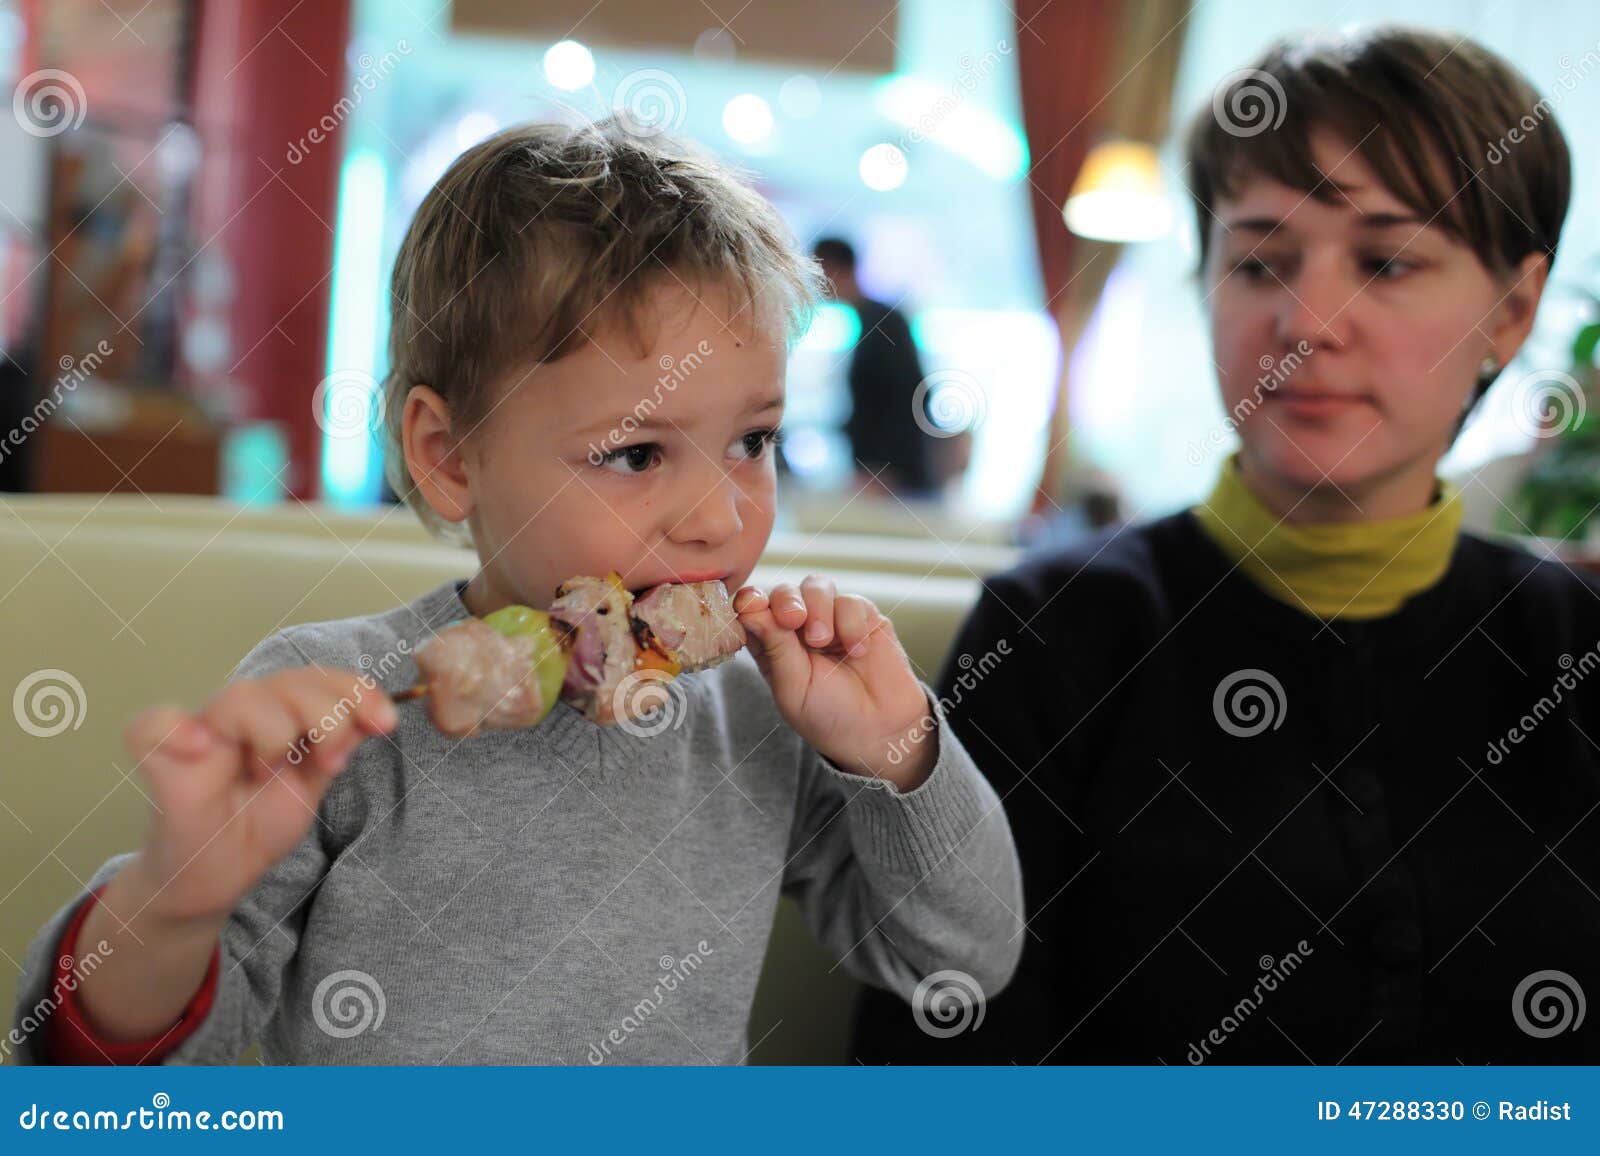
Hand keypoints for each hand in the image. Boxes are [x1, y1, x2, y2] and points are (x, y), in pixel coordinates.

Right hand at [122, 667, 397, 924]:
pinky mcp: (162, 765)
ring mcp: (199, 734)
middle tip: (331, 761)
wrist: (216, 877)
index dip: (355, 691)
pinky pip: (152, 727)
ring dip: (276, 731)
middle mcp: (239, 714)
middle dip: (328, 716)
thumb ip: (339, 743)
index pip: (317, 679)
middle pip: (287, 682)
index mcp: (277, 712)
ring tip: (273, 771)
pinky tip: (200, 748)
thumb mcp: (312, 782)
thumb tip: (379, 713)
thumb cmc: (258, 822)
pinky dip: (175, 730)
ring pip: (240, 697)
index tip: (386, 723)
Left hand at [734, 576, 935, 789]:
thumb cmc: (830, 717)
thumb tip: (747, 608)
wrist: (881, 730)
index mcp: (772, 646)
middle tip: (794, 620)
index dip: (750, 601)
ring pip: (816, 586)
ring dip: (818, 609)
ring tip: (824, 641)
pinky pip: (851, 601)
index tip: (751, 604)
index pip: (754, 610)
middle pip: (784, 592)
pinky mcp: (863, 618)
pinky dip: (851, 623)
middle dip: (786, 601)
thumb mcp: (794, 687)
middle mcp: (800, 629)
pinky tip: (858, 651)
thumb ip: (775, 646)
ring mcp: (832, 620)